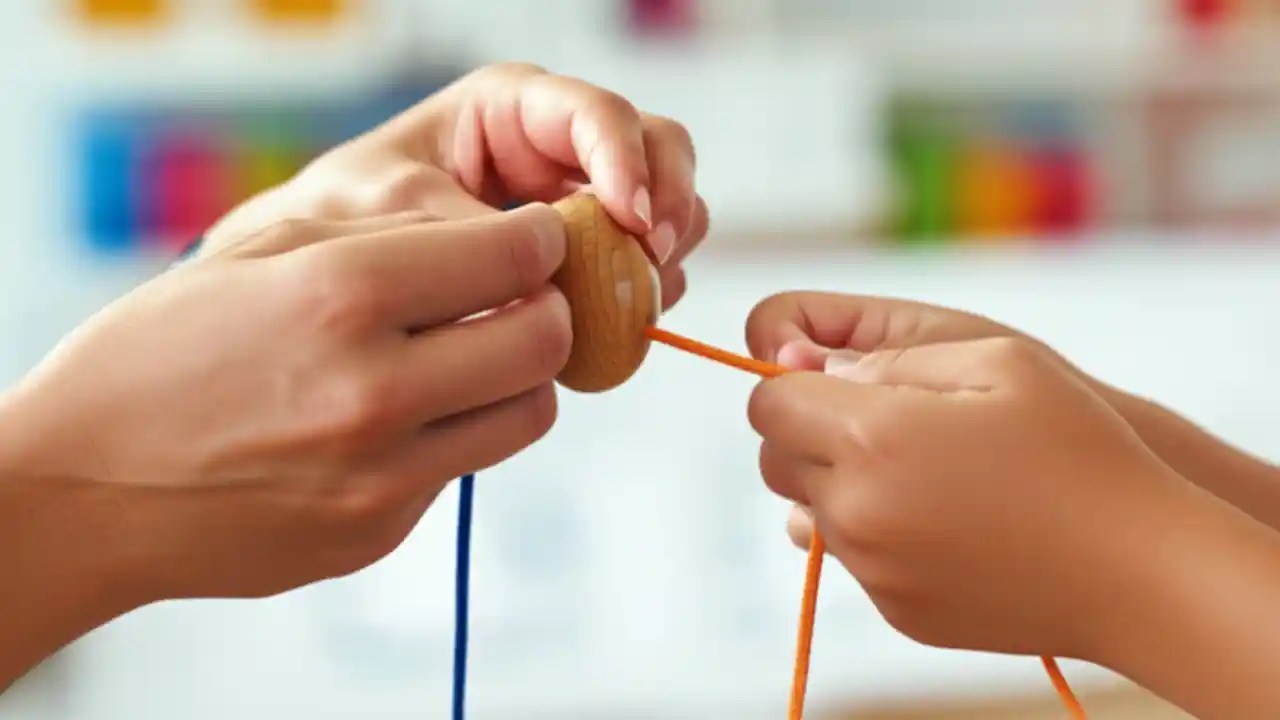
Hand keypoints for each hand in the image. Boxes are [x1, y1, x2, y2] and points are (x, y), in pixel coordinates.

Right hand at [3, 205, 568, 603]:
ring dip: (517, 377)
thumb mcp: (257, 252)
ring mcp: (383, 473)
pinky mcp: (381, 529)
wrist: (83, 489)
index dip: (539, 239)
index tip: (535, 239)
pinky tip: (393, 419)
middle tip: (516, 298)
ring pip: (529, 413)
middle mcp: (374, 389)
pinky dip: (452, 433)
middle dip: (546, 307)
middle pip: (544, 340)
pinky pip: (462, 467)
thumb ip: (386, 237)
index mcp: (339, 295)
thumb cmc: (158, 354)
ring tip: (466, 358)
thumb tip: (495, 242)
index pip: (513, 259)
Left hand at [206, 62, 706, 309]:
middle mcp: (558, 146)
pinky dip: (648, 287)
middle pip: (658, 146)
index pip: (595, 113)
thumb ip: (464, 234)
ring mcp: (580, 200)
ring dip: (668, 249)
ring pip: (666, 203)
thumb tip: (539, 279)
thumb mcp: (392, 212)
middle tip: (656, 259)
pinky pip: (645, 260)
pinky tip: (624, 320)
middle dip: (670, 200)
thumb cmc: (348, 215)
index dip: (627, 161)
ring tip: (642, 295)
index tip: (633, 220)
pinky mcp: (589, 254)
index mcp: (511, 109)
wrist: (329, 272)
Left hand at [748, 337, 1192, 660]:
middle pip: (776, 459)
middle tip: (880, 420)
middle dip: (808, 431)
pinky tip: (945, 518)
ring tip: (920, 469)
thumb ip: (889, 357)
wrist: (1137, 570)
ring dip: (841, 482)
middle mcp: (857, 509)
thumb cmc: (1076, 449)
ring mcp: (874, 568)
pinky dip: (877, 532)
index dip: (793, 381)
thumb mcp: (996, 358)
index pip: (769, 401)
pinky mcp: (897, 609)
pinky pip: (854, 558)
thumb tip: (810, 368)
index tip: (837, 379)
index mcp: (871, 437)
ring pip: (809, 509)